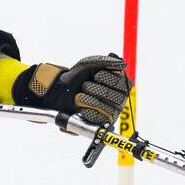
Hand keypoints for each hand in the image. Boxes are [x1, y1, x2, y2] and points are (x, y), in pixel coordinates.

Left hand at [11, 54, 129, 125]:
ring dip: (90, 101)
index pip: (122, 83)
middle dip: (96, 90)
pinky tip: (81, 109)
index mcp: (119, 83)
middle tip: (85, 86)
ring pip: (108, 109)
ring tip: (79, 96)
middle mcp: (118, 98)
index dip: (109, 79)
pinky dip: (89, 113)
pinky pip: (100, 120)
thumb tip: (123, 64)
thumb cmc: (78, 76)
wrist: (61, 89)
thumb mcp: (89, 63)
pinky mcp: (101, 122)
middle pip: (115, 97)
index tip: (96, 76)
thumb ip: (106, 61)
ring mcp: (111, 111)